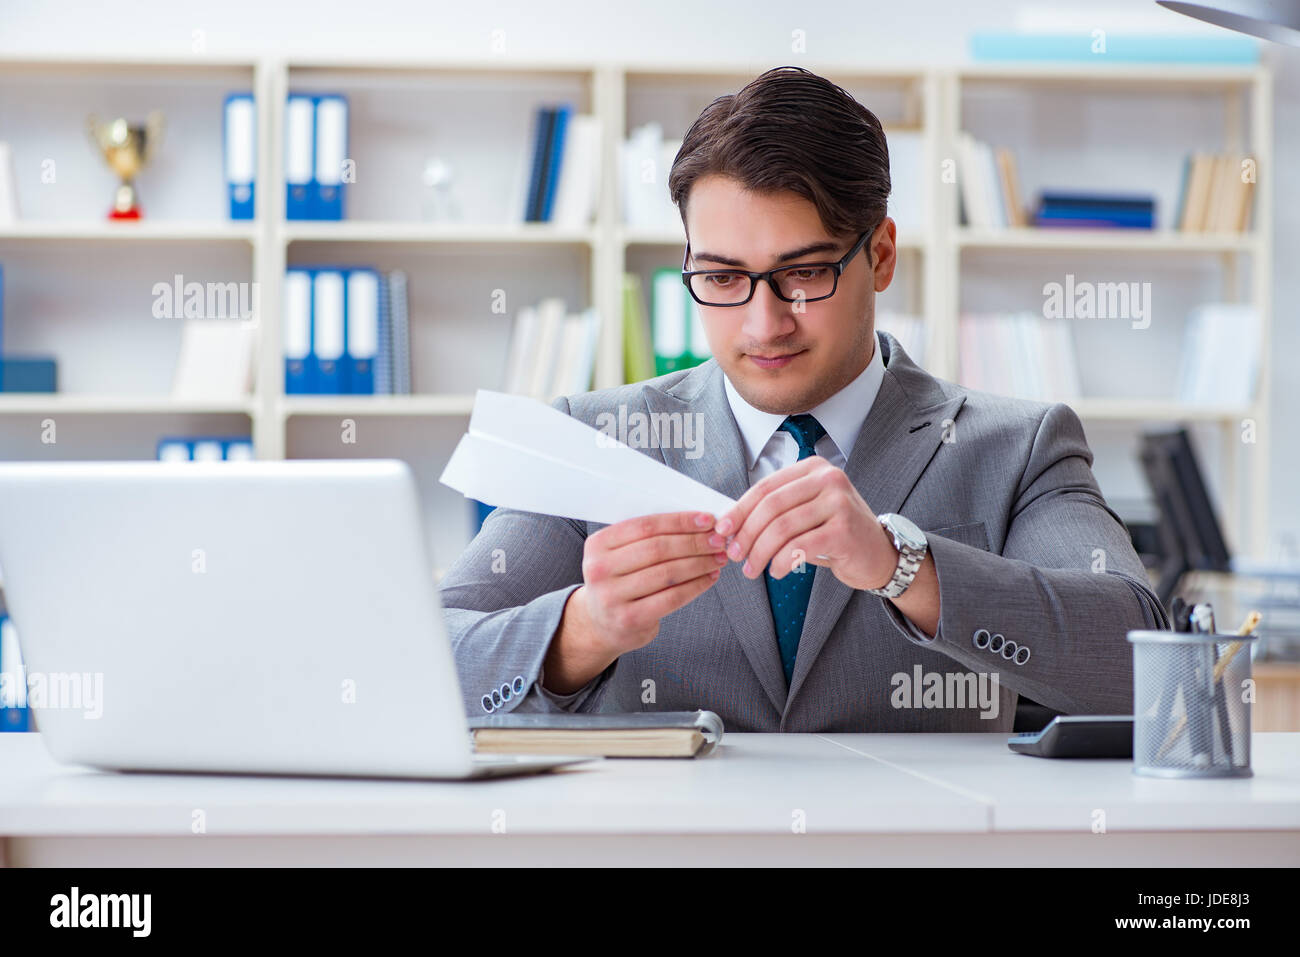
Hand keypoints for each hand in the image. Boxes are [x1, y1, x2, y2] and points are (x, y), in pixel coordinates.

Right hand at [574, 510, 726, 656]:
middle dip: (694, 542)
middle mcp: (600, 570)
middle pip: (658, 549)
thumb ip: (647, 538)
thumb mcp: (620, 555)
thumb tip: (697, 523)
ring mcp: (612, 596)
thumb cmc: (619, 582)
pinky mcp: (629, 619)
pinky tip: (710, 577)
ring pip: (668, 573)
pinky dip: (696, 586)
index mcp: (598, 544)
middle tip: (718, 540)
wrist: (600, 625)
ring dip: (700, 563)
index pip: (645, 526)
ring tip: (719, 558)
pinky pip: (672, 597)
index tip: (707, 520)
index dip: (680, 521)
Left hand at [714, 457, 897, 590]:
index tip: (722, 530)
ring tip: (752, 569)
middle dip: (746, 533)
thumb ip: (775, 511)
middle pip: (771, 506)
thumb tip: (729, 524)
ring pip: (782, 528)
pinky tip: (776, 571)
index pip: (765, 486)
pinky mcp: (844, 529)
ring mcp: (839, 502)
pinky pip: (799, 546)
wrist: (879, 554)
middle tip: (734, 554)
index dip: (739, 509)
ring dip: (760, 552)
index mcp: (813, 468)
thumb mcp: (806, 512)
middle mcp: (828, 478)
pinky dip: (781, 561)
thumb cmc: (836, 534)